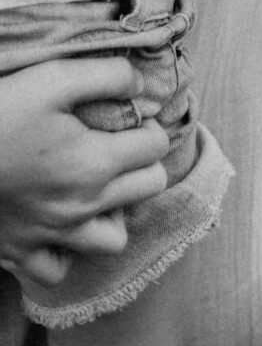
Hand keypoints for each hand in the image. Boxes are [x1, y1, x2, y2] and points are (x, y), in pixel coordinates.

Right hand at [0, 59, 169, 280]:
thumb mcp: (54, 78)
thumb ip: (108, 75)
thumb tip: (141, 84)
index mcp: (96, 163)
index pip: (156, 145)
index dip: (147, 124)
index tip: (129, 116)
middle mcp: (83, 206)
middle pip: (149, 188)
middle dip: (142, 163)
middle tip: (116, 145)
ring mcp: (52, 236)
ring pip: (113, 239)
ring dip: (114, 212)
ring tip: (97, 187)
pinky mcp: (20, 254)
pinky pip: (58, 270)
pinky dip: (66, 251)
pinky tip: (60, 223)